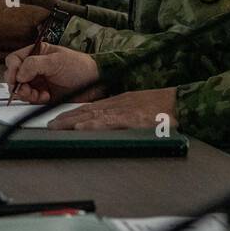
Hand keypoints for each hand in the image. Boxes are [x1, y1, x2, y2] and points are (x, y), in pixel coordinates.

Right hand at [5, 41, 102, 103]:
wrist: (94, 84)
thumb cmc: (80, 67)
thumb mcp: (56, 61)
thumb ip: (34, 64)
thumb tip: (18, 74)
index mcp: (37, 54)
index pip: (14, 60)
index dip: (12, 69)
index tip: (16, 78)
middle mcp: (35, 68)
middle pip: (13, 76)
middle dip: (18, 84)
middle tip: (26, 89)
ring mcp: (38, 82)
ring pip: (20, 89)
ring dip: (26, 93)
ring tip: (38, 94)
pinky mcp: (42, 95)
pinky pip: (30, 99)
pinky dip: (34, 100)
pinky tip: (45, 97)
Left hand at [47, 88, 176, 130]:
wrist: (180, 103)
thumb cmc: (164, 108)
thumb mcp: (140, 109)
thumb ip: (125, 116)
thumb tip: (112, 125)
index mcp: (120, 103)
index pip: (91, 107)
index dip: (72, 113)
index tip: (58, 119)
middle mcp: (118, 105)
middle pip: (87, 110)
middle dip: (66, 118)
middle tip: (50, 125)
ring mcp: (124, 111)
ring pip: (93, 115)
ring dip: (73, 121)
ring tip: (57, 127)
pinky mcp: (131, 119)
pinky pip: (109, 122)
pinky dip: (93, 124)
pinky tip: (81, 127)